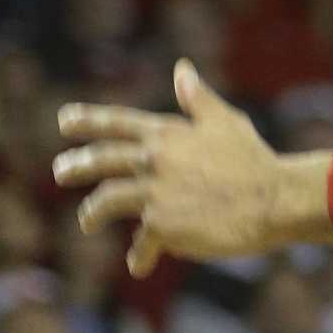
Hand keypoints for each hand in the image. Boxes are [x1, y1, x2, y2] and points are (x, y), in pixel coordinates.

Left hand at [54, 60, 300, 275]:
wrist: (271, 199)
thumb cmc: (252, 158)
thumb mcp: (225, 121)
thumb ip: (198, 99)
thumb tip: (182, 68)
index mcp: (168, 132)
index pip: (119, 122)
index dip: (89, 120)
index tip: (64, 120)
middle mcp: (155, 160)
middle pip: (103, 160)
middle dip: (77, 165)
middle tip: (61, 170)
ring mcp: (155, 193)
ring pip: (107, 200)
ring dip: (93, 213)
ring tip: (87, 221)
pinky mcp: (162, 225)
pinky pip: (141, 242)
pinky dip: (140, 254)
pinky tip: (139, 264)